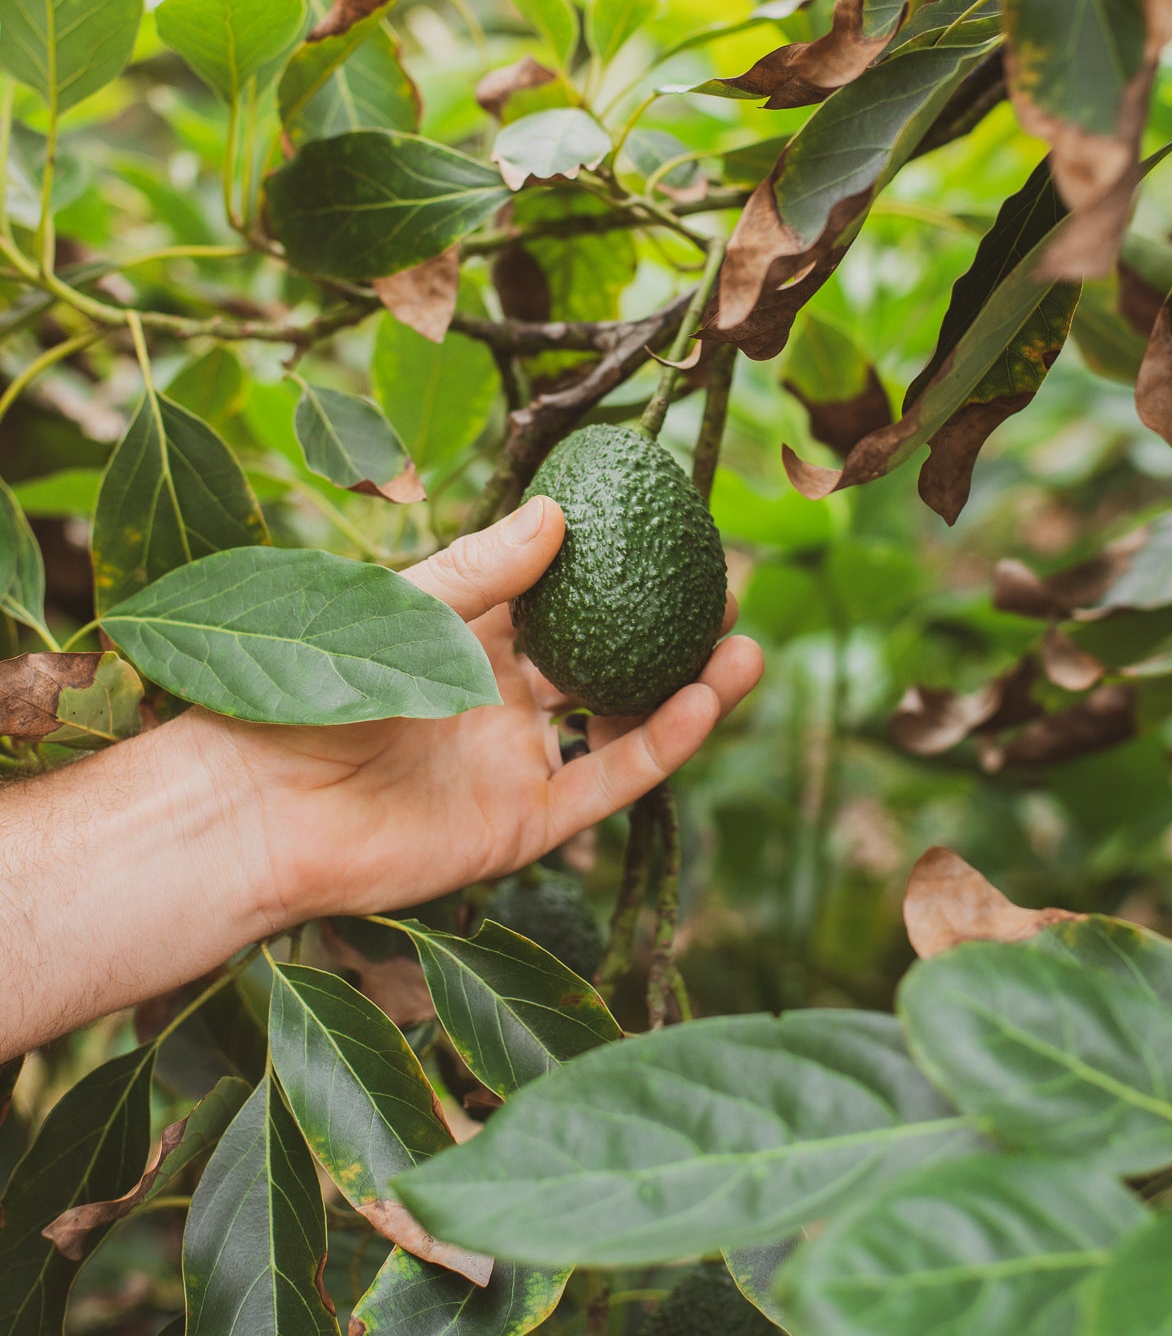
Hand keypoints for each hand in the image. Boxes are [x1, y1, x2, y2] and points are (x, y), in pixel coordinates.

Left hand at [185, 495, 763, 934]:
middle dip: (673, 627)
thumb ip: (484, 571)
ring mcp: (515, 762)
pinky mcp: (523, 824)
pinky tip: (705, 699)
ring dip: (688, 687)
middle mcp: (501, 701)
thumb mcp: (405, 609)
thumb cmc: (311, 689)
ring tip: (745, 645)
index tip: (679, 530)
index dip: (622, 567)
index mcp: (468, 641)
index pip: (562, 597)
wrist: (262, 803)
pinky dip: (660, 743)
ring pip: (624, 723)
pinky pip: (607, 781)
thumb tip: (560, 511)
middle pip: (609, 659)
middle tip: (731, 589)